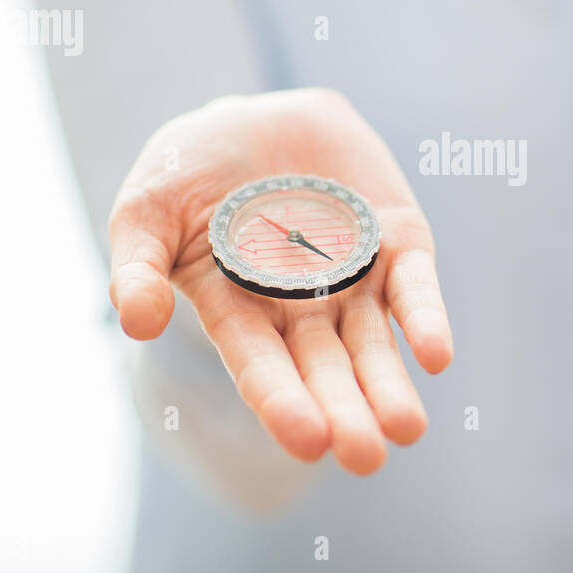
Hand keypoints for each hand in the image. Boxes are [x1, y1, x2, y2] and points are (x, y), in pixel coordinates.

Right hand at [108, 88, 452, 474]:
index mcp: (239, 311)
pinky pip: (414, 285)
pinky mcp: (395, 242)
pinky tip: (436, 355)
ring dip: (390, 383)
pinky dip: (426, 317)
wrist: (257, 117)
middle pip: (326, 366)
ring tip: (407, 428)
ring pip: (374, 341)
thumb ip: (138, 266)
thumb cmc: (190, 171)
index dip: (284, 401)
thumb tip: (136, 322)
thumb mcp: (147, 211)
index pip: (262, 366)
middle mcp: (301, 308)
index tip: (308, 442)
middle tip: (365, 455)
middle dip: (346, 409)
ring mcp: (354, 278)